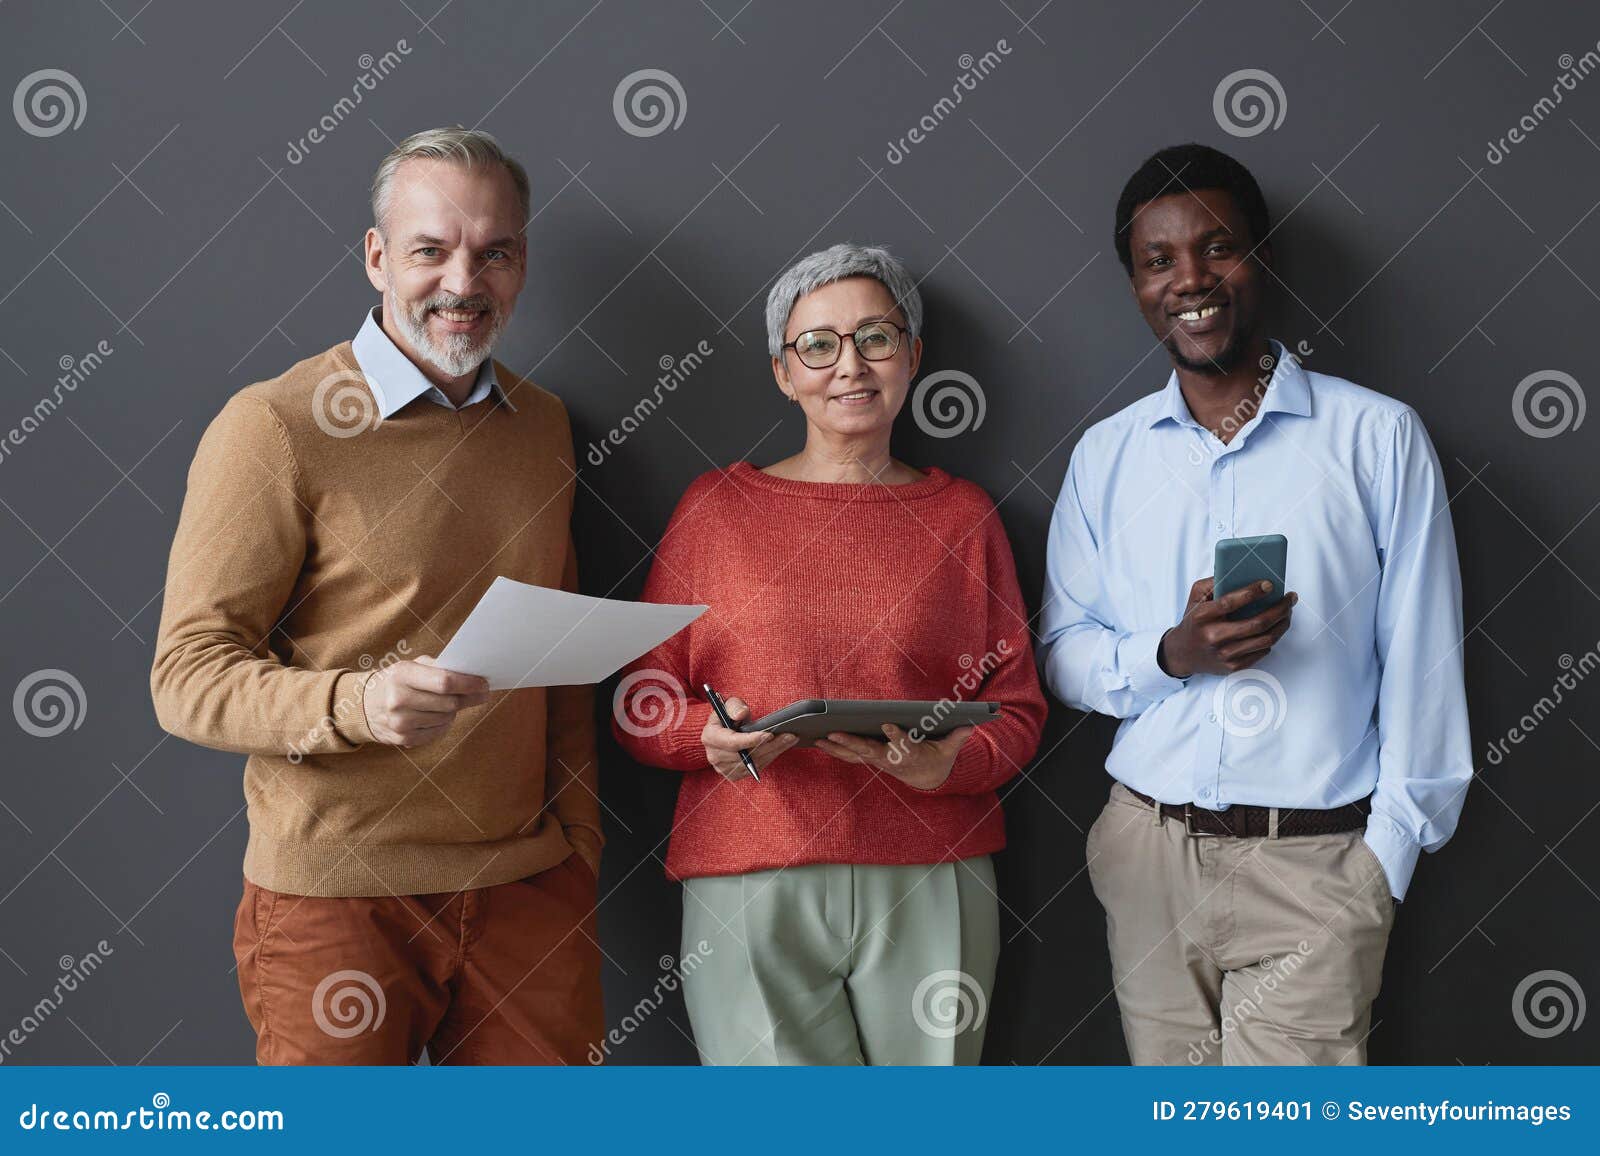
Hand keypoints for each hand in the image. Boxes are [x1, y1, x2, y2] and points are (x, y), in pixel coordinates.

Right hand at [361, 655, 490, 747]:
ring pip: (446, 718)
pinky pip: (438, 731)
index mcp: (402, 675)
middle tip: (479, 693)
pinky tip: (434, 715)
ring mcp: (400, 722)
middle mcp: (398, 700)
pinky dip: (443, 723)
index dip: (469, 684)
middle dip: (468, 697)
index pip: (444, 682)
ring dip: (453, 710)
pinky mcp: (403, 739)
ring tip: (446, 702)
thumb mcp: (412, 666)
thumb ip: (440, 668)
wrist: (363, 705)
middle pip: (449, 703)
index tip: (484, 684)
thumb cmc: (397, 681)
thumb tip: (474, 677)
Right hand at [700, 696, 796, 781]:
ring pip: (754, 763)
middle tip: (790, 735)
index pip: (732, 743)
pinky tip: (782, 746)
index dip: (751, 740)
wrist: (723, 730)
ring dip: (774, 751)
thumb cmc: (728, 715)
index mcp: (709, 737)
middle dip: (770, 745)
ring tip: (790, 739)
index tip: (769, 734)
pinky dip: (770, 757)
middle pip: (747, 755)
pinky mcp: (735, 775)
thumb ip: (734, 706)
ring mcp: (724, 768)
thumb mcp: (728, 704)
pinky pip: (756, 768)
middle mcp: (715, 756)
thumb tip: (741, 714)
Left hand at [813, 724, 974, 791]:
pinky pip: (850, 755)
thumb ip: (957, 738)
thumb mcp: (949, 749)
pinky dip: (835, 749)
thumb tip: (970, 726)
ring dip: (837, 747)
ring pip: (856, 754)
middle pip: (871, 751)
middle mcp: (892, 760)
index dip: (896, 737)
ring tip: (819, 738)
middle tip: (836, 733)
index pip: (904, 746)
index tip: (888, 726)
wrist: (927, 777)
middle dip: (853, 743)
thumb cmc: (936, 757)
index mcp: (912, 755)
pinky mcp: (871, 759)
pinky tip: (819, 741)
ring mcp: (879, 761)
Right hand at [1158, 577, 1297, 678]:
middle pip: (1257, 623)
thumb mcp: (1195, 598)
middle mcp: (1214, 637)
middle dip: (1279, 609)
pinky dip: (1273, 636)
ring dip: (1282, 623)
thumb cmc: (1193, 621)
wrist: (1182, 654)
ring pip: (1265, 639)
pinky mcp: (1234, 666)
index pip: (1231, 603)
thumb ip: (1213, 583)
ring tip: (1288, 611)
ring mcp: (1225, 654)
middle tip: (1290, 598)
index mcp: (1203, 617)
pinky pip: (1263, 651)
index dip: (1253, 593)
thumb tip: (1239, 573)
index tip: (1270, 584)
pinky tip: (1275, 627)